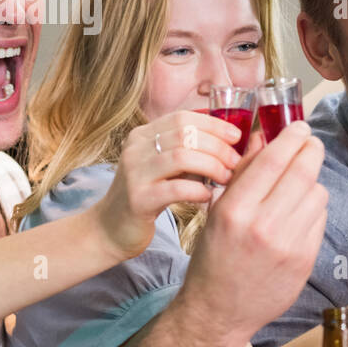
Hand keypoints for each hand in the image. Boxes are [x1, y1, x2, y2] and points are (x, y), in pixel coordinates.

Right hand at [95, 110, 243, 259]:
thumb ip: (189, 151)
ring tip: (227, 178)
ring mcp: (135, 173)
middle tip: (236, 162)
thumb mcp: (165, 167)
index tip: (236, 136)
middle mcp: (136, 149)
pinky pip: (176, 188)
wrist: (111, 229)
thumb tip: (230, 142)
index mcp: (143, 135)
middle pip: (185, 134)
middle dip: (218, 146)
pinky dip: (199, 190)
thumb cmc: (148, 196)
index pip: (183, 117)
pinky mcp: (138, 199)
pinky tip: (208, 196)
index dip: (214, 124)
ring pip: (182, 157)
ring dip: (213, 166)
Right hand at [180, 121, 327, 341]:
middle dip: (311, 150)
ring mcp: (288, 245)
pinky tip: (299, 212)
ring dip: (312, 182)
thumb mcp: (218, 211)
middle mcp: (263, 226)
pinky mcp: (305, 260)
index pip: (273, 161)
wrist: (219, 310)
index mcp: (235, 210)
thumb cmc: (214, 256)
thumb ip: (243, 173)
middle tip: (311, 142)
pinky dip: (314, 209)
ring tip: (299, 184)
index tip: (300, 127)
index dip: (292, 137)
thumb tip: (264, 136)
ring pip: (317, 194)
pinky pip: (320, 219)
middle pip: (303, 172)